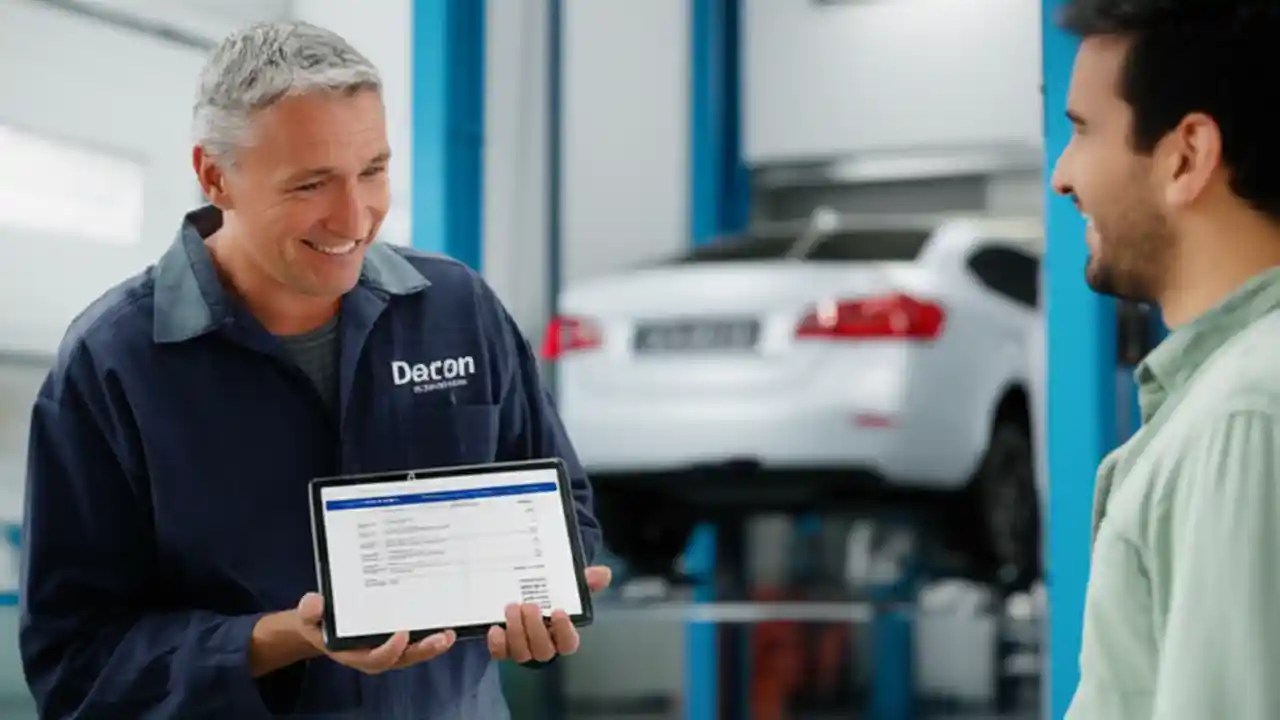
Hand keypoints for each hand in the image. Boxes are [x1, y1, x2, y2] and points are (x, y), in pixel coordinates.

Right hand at [296, 592, 456, 673]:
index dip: (390, 649)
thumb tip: (314, 602)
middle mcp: (375, 653)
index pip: (376, 658)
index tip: (402, 633)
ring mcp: (388, 648)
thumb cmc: (319, 621)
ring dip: (433, 644)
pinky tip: (445, 622)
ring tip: (450, 633)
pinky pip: (416, 641)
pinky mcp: (398, 639)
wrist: (323, 623)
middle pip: (403, 658)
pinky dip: (431, 635)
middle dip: (424, 650)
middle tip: (442, 637)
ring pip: (414, 652)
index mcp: (354, 652)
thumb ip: (309, 610)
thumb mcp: (309, 615)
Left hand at [486, 565, 611, 662]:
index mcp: (562, 634)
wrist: (523, 594)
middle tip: (528, 605)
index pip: (568, 643)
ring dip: (516, 631)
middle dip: (535, 629)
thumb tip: (603, 573)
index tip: (559, 611)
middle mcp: (544, 646)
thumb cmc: (550, 595)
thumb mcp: (568, 585)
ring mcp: (523, 649)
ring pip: (521, 653)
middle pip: (543, 650)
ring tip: (511, 607)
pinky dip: (497, 643)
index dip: (564, 631)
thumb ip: (586, 580)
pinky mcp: (504, 648)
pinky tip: (495, 628)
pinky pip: (500, 654)